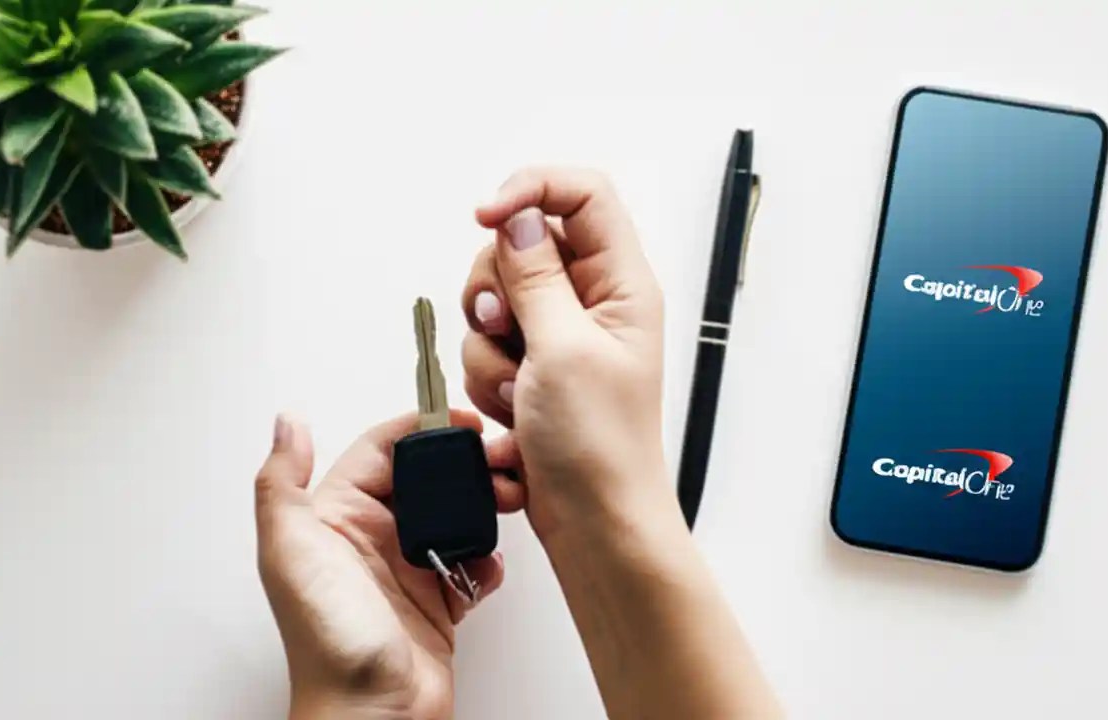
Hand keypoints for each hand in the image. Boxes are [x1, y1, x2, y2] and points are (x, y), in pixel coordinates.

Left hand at [255, 412, 518, 719]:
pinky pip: (471, 563)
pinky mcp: (438, 602)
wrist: (375, 716)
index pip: (382, 449)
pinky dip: (487, 558)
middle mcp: (371, 540)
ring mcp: (407, 570)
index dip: (423, 428)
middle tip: (500, 458)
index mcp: (335, 518)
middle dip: (465, 462)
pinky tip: (488, 564)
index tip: (461, 421)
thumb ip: (283, 481)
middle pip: (427, 478)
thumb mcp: (291, 550)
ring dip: (484, 503)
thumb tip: (288, 421)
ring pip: (454, 515)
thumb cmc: (329, 643)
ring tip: (507, 502)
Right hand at [461, 167, 676, 542]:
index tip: (485, 216)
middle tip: (510, 329)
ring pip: (495, 298)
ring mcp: (561, 336)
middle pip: (522, 244)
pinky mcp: (535, 368)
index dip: (530, 190)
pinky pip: (487, 344)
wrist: (594, 522)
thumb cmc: (600, 446)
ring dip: (490, 345)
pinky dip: (488, 375)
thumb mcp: (564, 349)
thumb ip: (535, 275)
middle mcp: (593, 301)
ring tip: (521, 388)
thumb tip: (517, 218)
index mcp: (622, 283)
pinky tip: (514, 410)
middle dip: (497, 288)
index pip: (582, 194)